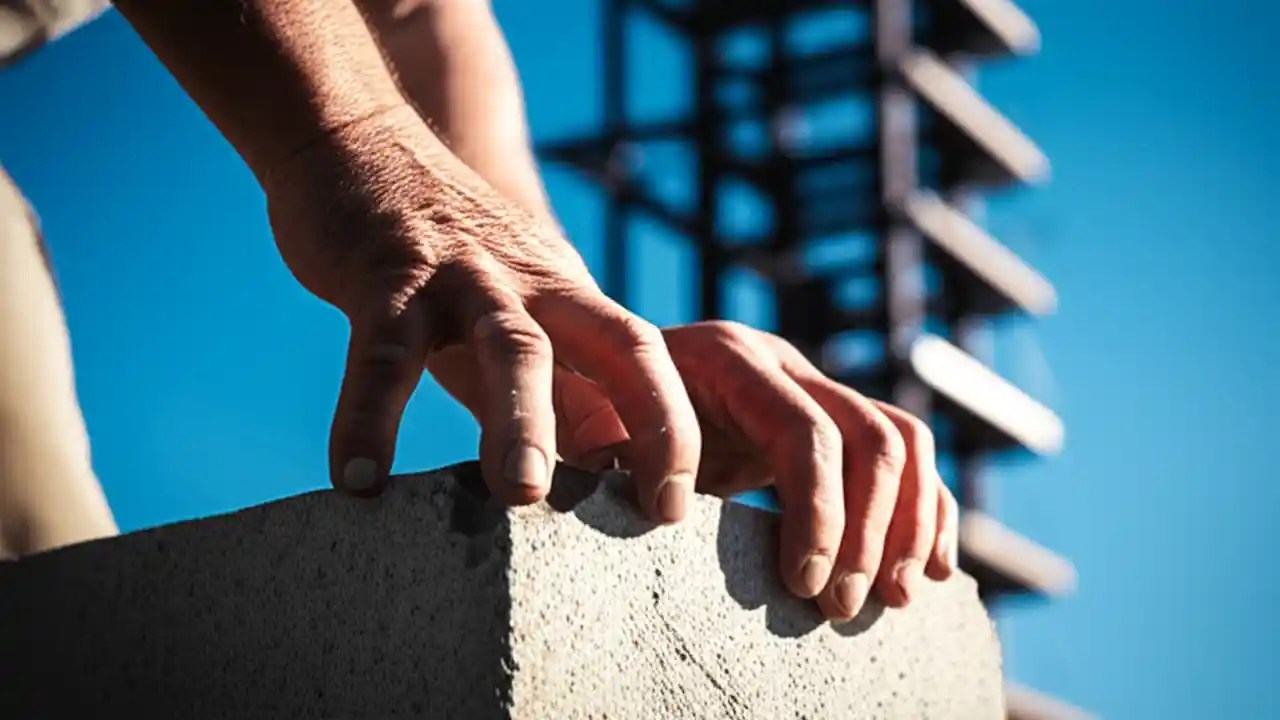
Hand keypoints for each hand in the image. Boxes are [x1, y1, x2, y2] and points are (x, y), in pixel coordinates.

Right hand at [261, 106, 700, 521]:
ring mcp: (465, 275)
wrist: (360, 140)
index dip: (675, 428)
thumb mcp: (516, 313)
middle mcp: (536, 285)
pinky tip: (358, 477)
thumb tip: (606, 468)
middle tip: (660, 509)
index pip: (646, 361)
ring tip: (522, 492)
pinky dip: (369, 414)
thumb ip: (556, 388)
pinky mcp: (386, 272)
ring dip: (523, 420)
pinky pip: (382, 348)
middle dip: (655, 422)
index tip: (677, 505)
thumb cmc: (443, 253)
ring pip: (512, 346)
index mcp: (571, 299)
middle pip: (620, 346)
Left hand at [451, 320, 955, 620]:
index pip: (804, 430)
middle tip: (839, 606)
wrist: (604, 369)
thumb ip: (622, 457)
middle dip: (866, 531)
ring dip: (908, 523)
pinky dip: (926, 507)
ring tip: (889, 598)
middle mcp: (780, 361)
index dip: (818, 512)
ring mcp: (812, 383)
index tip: (804, 585)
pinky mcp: (831, 416)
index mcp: (725, 357)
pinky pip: (906, 451)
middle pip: (870, 436)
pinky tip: (928, 569)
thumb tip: (651, 510)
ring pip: (902, 438)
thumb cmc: (594, 410)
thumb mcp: (596, 429)